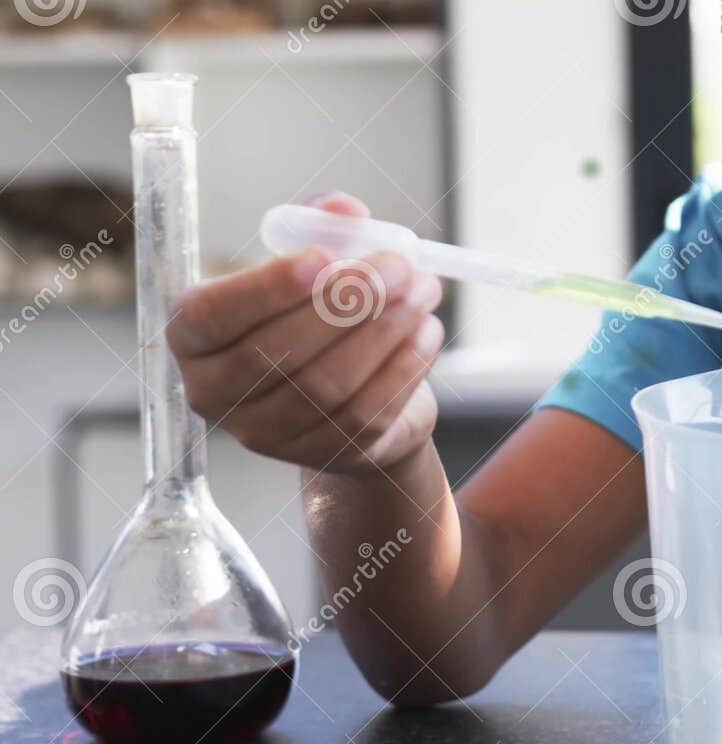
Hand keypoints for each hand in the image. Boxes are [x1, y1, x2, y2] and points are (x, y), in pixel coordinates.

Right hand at [169, 192, 444, 473]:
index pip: (211, 315)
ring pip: (328, 385)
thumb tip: (344, 209)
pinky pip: (367, 413)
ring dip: (386, 331)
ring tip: (423, 291)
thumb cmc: (318, 318)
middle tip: (399, 265)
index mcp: (194, 338)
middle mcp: (217, 393)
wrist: (356, 392)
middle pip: (277, 353)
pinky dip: (404, 367)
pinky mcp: (323, 455)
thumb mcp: (315, 266)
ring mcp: (268, 434)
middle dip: (347, 302)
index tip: (323, 255)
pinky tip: (427, 331)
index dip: (267, 287)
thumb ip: (323, 229)